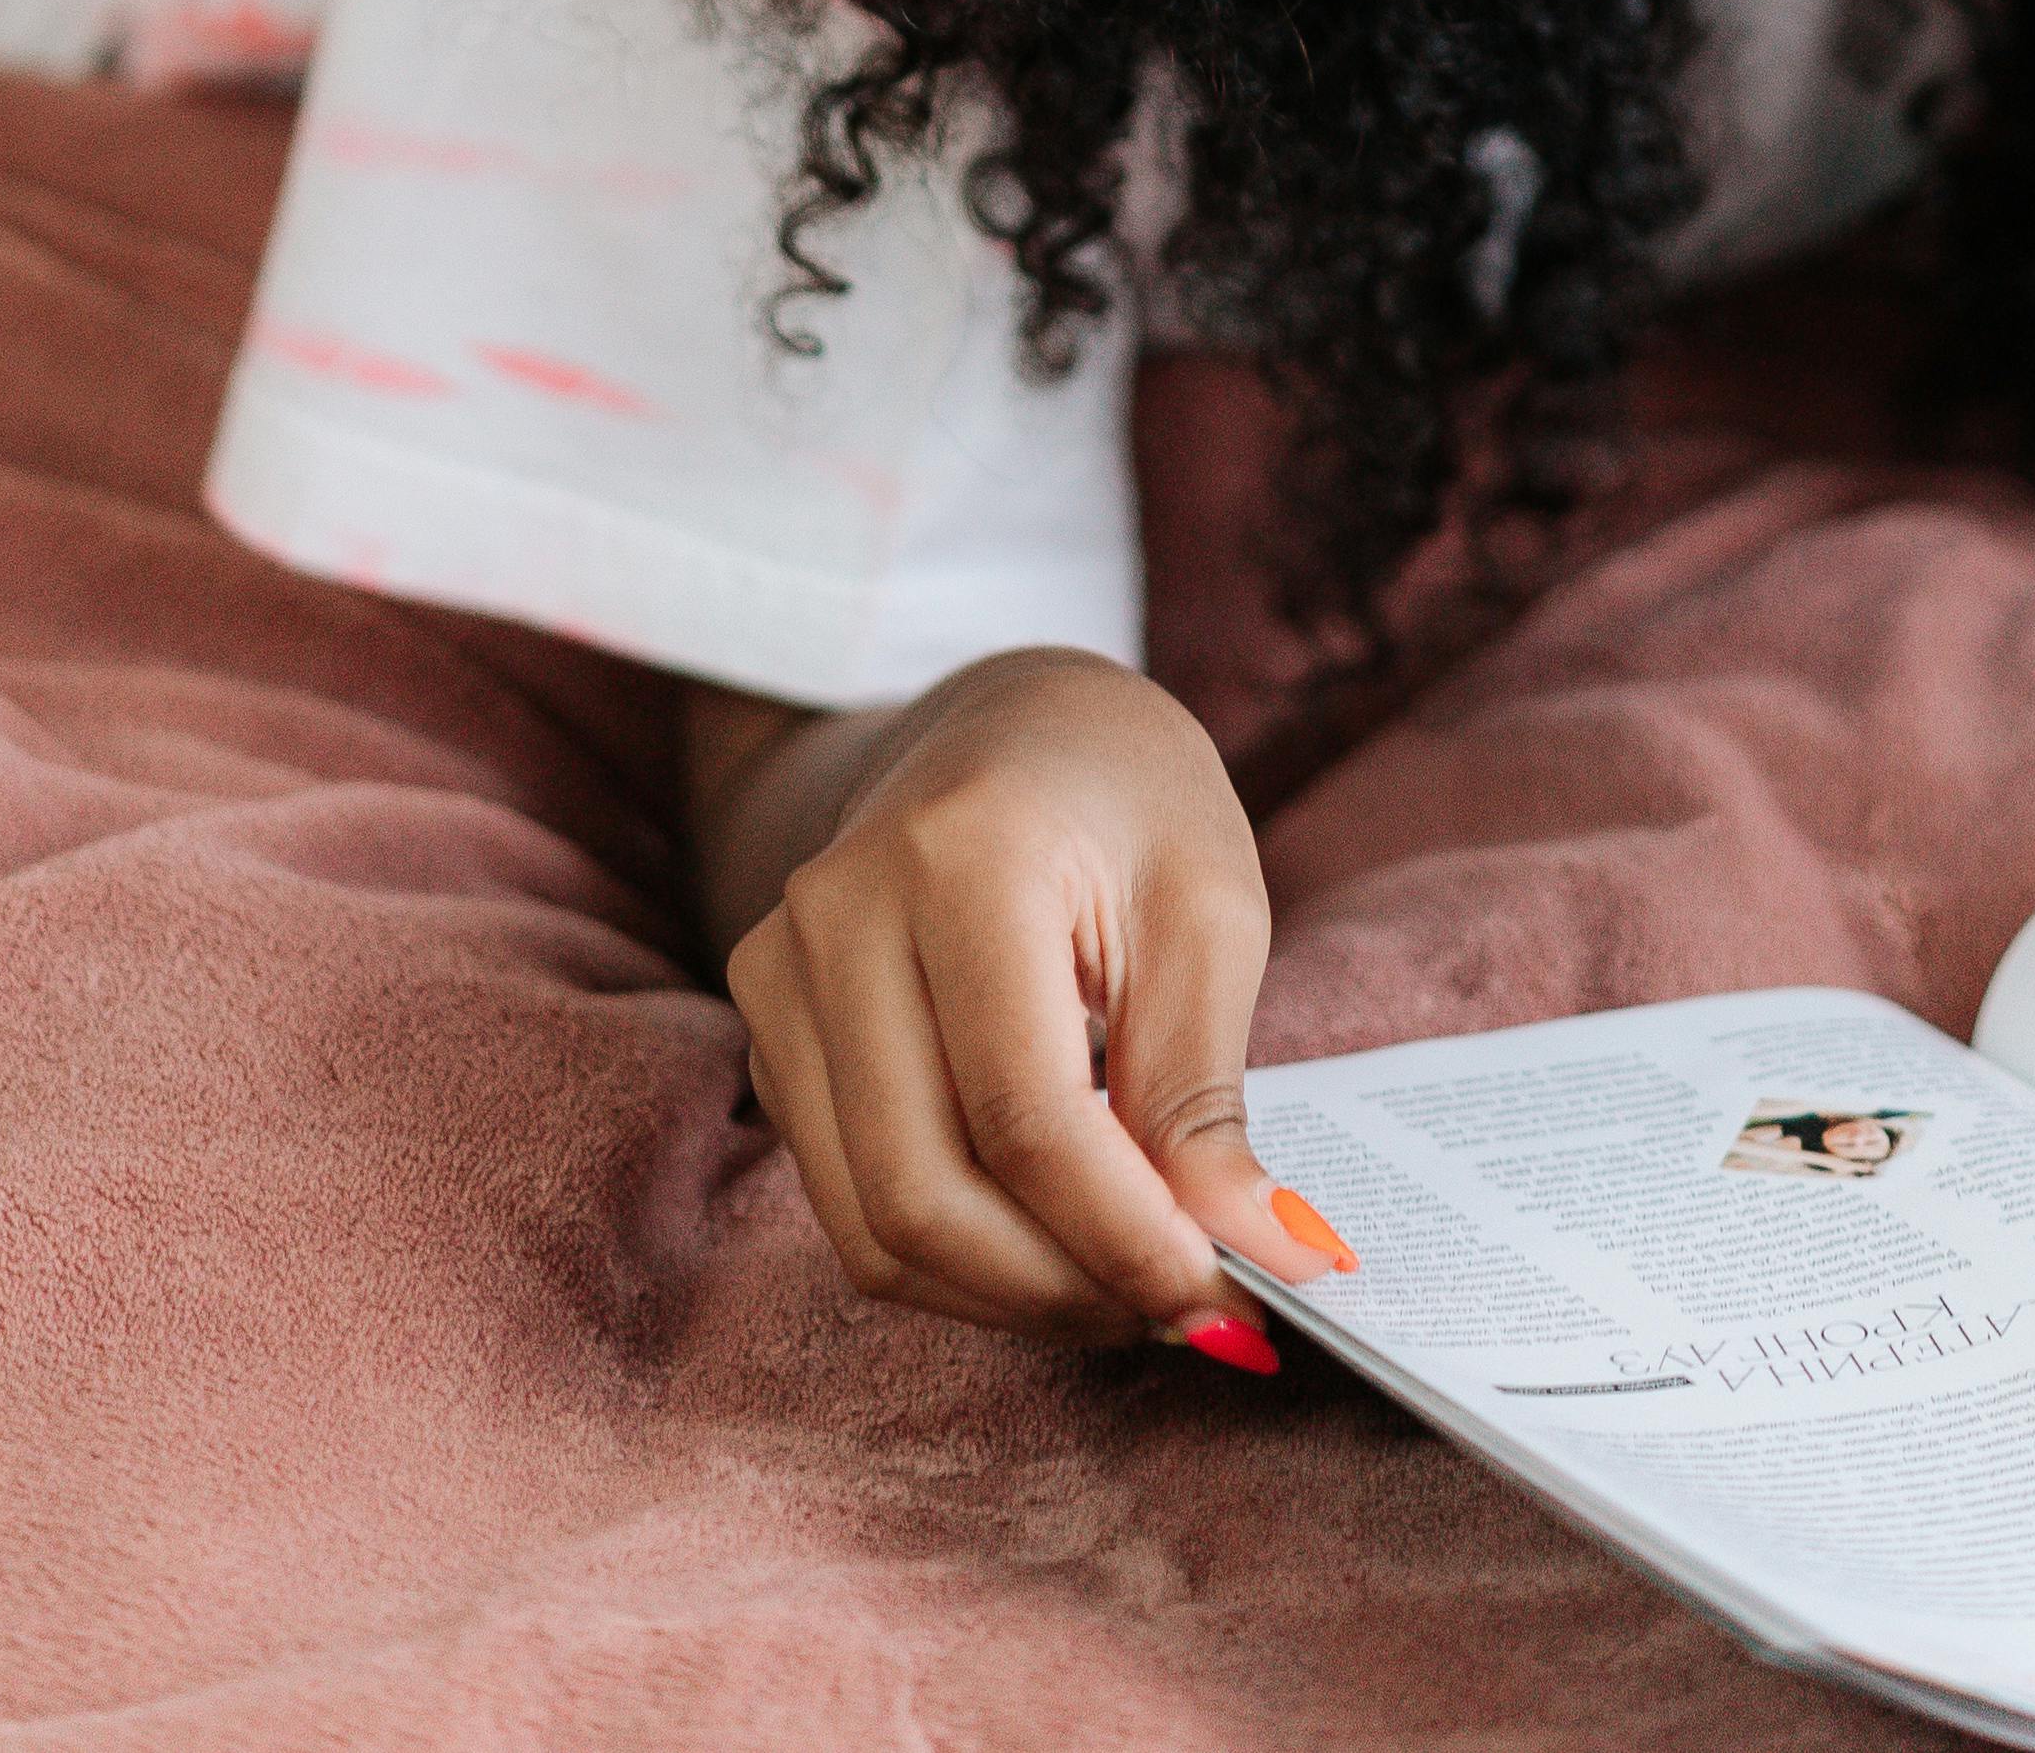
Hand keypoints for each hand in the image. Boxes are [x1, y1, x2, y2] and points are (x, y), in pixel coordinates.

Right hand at [719, 646, 1345, 1348]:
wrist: (1012, 725)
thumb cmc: (1127, 799)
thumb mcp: (1208, 912)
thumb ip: (1207, 1095)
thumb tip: (1261, 1258)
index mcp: (959, 855)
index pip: (1023, 1116)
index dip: (1123, 1235)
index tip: (1223, 1297)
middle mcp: (837, 915)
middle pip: (922, 1192)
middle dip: (1061, 1288)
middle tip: (1184, 1309)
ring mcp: (781, 976)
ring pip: (872, 1225)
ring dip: (1009, 1296)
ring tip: (1128, 1283)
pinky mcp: (773, 1034)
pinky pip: (851, 1203)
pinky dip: (958, 1258)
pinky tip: (1054, 1239)